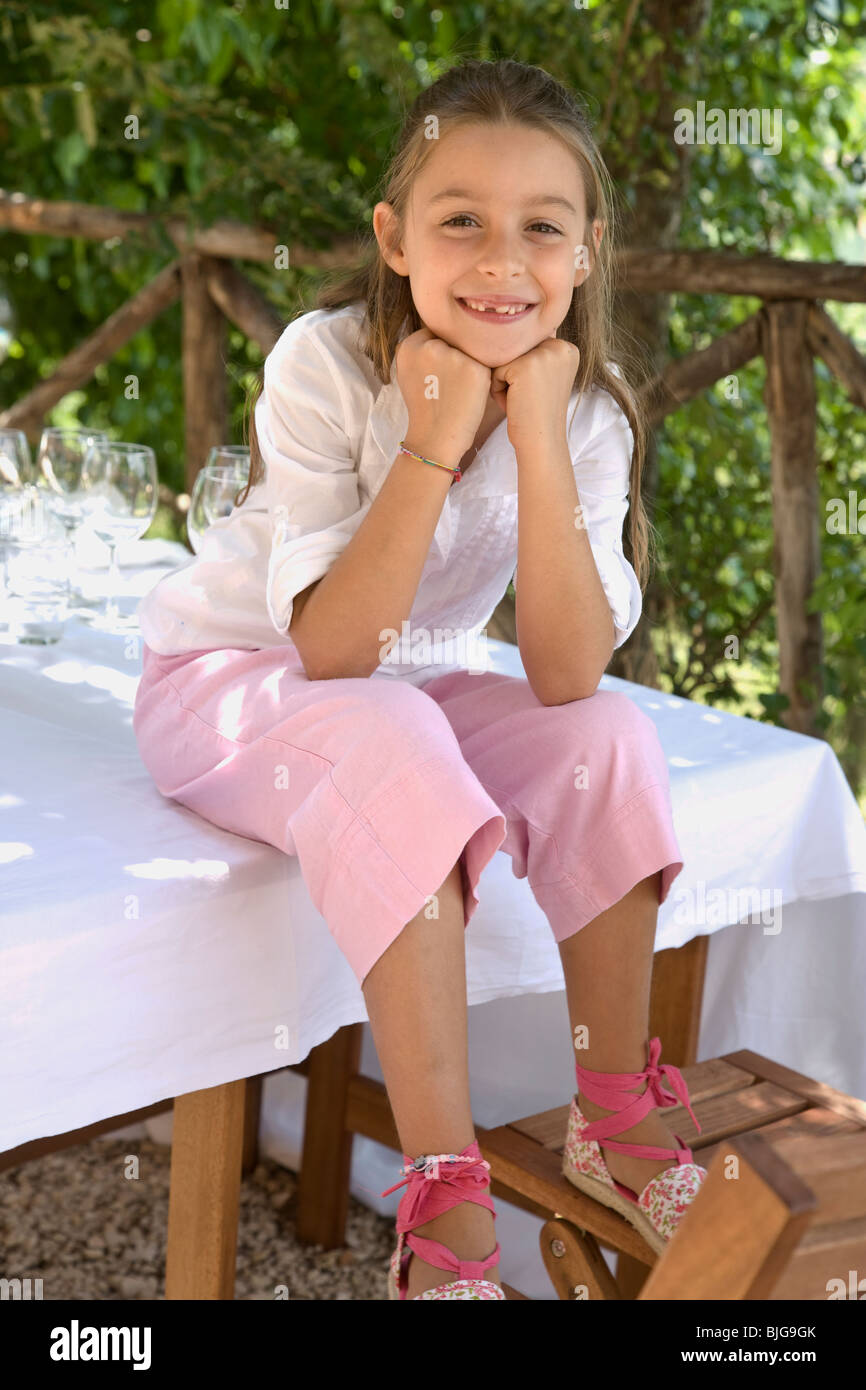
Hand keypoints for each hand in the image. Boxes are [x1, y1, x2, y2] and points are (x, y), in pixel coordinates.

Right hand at [394, 327, 492, 463]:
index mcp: (409, 345)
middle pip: (453, 339)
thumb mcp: (410, 373)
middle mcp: (429, 346)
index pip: (435, 332)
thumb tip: (443, 331)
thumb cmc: (425, 407)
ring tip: (459, 390)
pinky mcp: (475, 368)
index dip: (441, 351)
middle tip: (450, 383)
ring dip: (470, 365)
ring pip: (470, 350)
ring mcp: (453, 356)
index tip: (440, 371)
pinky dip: (481, 378)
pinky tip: (471, 394)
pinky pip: (485, 363)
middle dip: (455, 356)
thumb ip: (421, 350)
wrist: (434, 439)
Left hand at [490, 331, 580, 456]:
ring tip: (521, 402)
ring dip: (504, 383)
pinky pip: (495, 370)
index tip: (537, 395)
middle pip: (515, 350)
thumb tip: (510, 331)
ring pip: (504, 358)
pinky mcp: (525, 366)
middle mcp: (560, 346)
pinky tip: (514, 405)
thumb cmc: (536, 416)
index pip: (528, 347)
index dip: (524, 374)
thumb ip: (536, 354)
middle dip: (513, 376)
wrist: (541, 443)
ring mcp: (544, 354)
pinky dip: (498, 390)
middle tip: (528, 401)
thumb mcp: (544, 378)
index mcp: (567, 348)